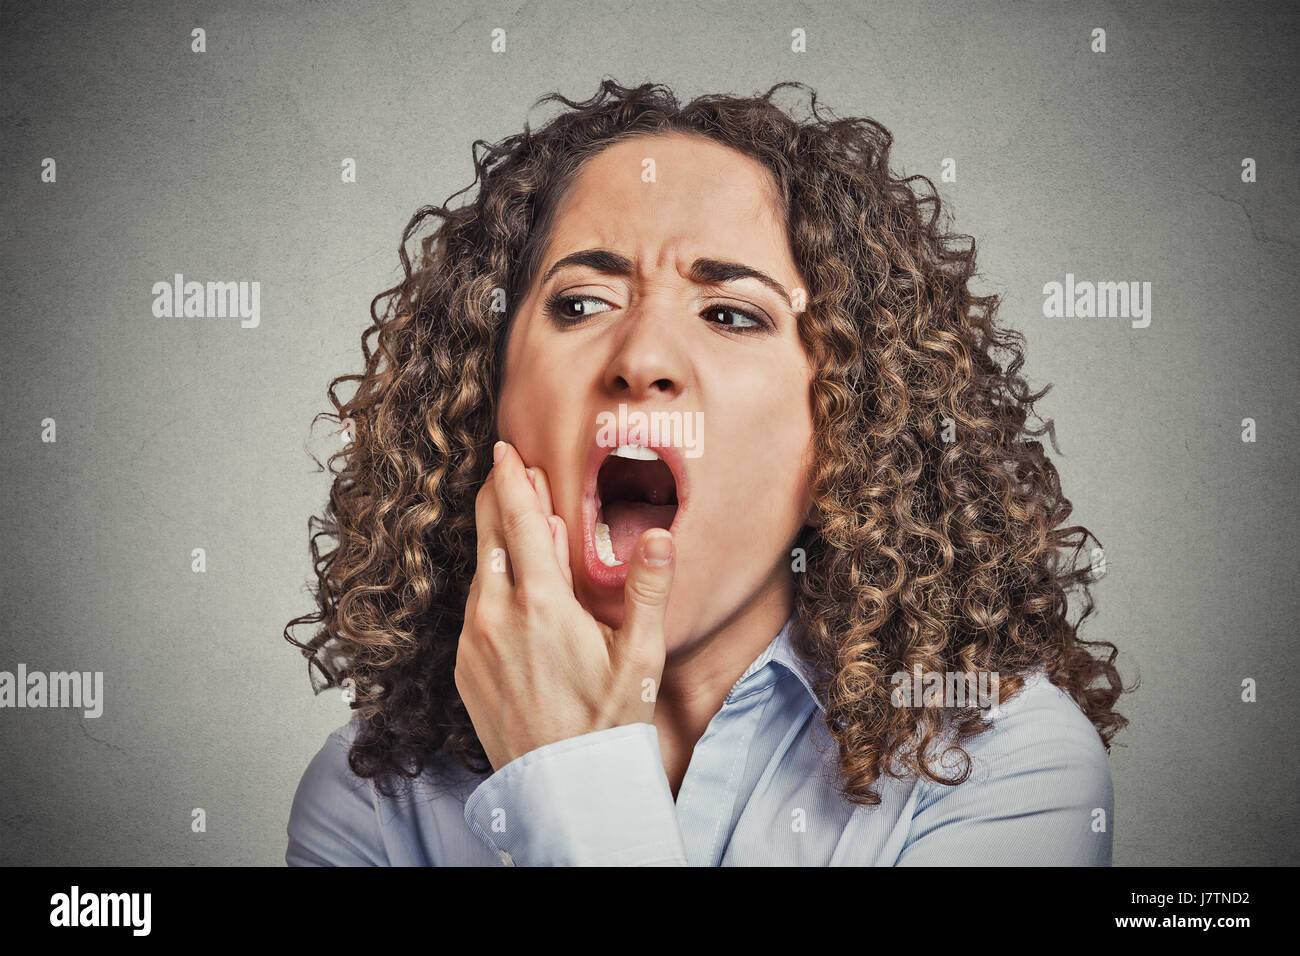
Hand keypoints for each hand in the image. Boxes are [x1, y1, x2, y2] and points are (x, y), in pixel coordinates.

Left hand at [454, 440, 674, 770]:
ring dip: (494, 542)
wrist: (565, 790)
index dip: (513, 481)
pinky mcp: (464, 667)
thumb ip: (648, 590)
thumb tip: (660, 534)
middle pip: (489, 536)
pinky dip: (489, 585)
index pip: (520, 522)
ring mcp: (473, 643)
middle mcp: (495, 617)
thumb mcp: (639, 656)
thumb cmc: (609, 723)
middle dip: (497, 497)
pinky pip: (472, 609)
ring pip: (479, 573)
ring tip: (513, 522)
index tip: (506, 451)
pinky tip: (508, 585)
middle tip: (504, 468)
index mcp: (541, 604)